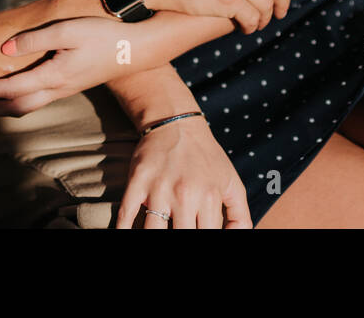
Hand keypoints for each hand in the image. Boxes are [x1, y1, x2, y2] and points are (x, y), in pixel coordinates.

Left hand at [0, 17, 136, 115]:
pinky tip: (15, 96)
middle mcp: (57, 88)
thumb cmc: (102, 34)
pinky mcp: (71, 85)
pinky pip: (38, 100)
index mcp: (53, 76)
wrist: (135, 47)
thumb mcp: (68, 30)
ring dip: (3, 108)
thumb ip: (35, 39)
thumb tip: (4, 50)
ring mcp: (65, 89)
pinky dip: (19, 102)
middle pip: (16, 105)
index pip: (11, 87)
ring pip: (27, 106)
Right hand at [118, 117, 250, 228]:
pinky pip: (126, 213)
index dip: (203, 240)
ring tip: (160, 231)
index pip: (206, 237)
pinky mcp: (137, 182)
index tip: (196, 233)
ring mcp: (158, 189)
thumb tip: (239, 238)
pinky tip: (125, 232)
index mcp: (209, 197)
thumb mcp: (232, 182)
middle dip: (180, 239)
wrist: (176, 123)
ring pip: (152, 232)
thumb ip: (240, 215)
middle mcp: (184, 195)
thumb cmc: (206, 157)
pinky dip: (124, 228)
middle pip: (180, 237)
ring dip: (154, 236)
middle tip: (179, 230)